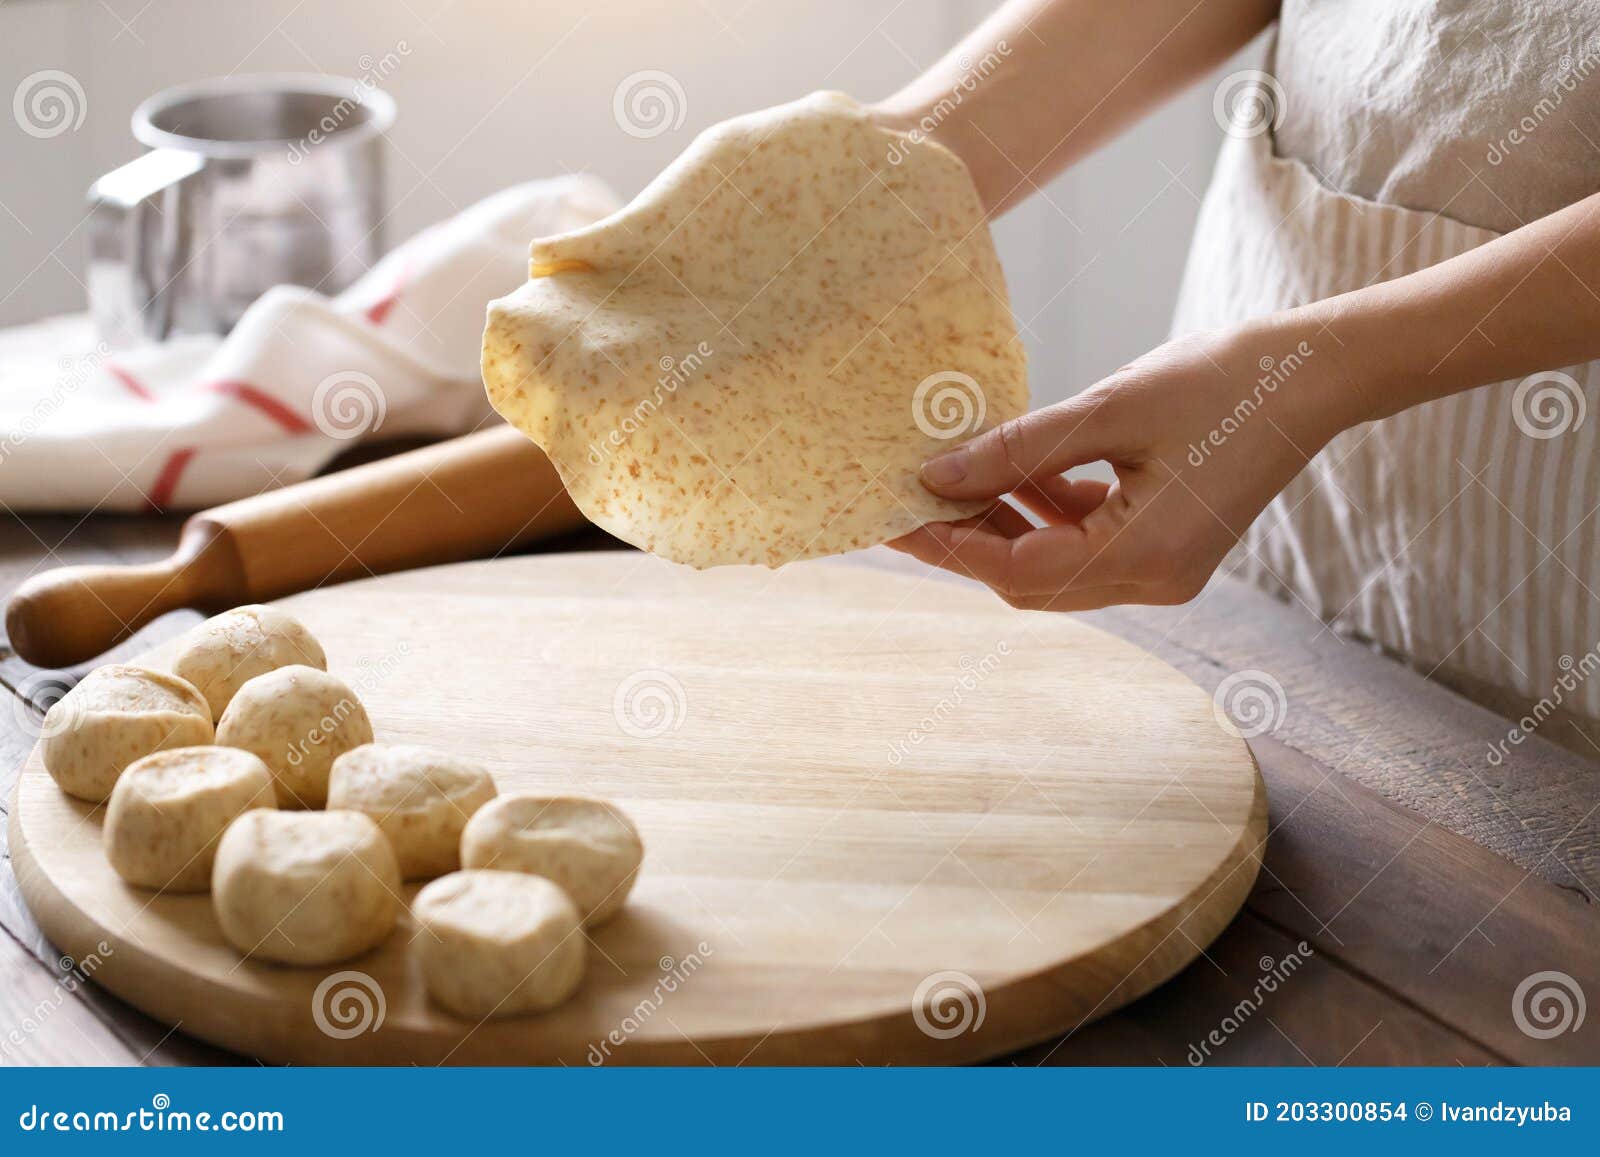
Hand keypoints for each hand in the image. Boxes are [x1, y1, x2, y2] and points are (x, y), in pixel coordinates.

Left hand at [890, 324, 1357, 610]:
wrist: (1310, 375)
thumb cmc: (1220, 379)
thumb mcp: (1107, 410)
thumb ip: (1018, 449)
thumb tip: (936, 476)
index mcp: (1145, 556)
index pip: (1018, 570)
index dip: (949, 544)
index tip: (892, 517)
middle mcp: (1155, 581)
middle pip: (1030, 582)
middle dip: (967, 543)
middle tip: (907, 504)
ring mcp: (1163, 572)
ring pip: (1054, 568)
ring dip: (1003, 528)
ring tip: (949, 483)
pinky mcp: (1166, 550)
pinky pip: (1085, 548)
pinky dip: (1044, 518)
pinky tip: (1013, 476)